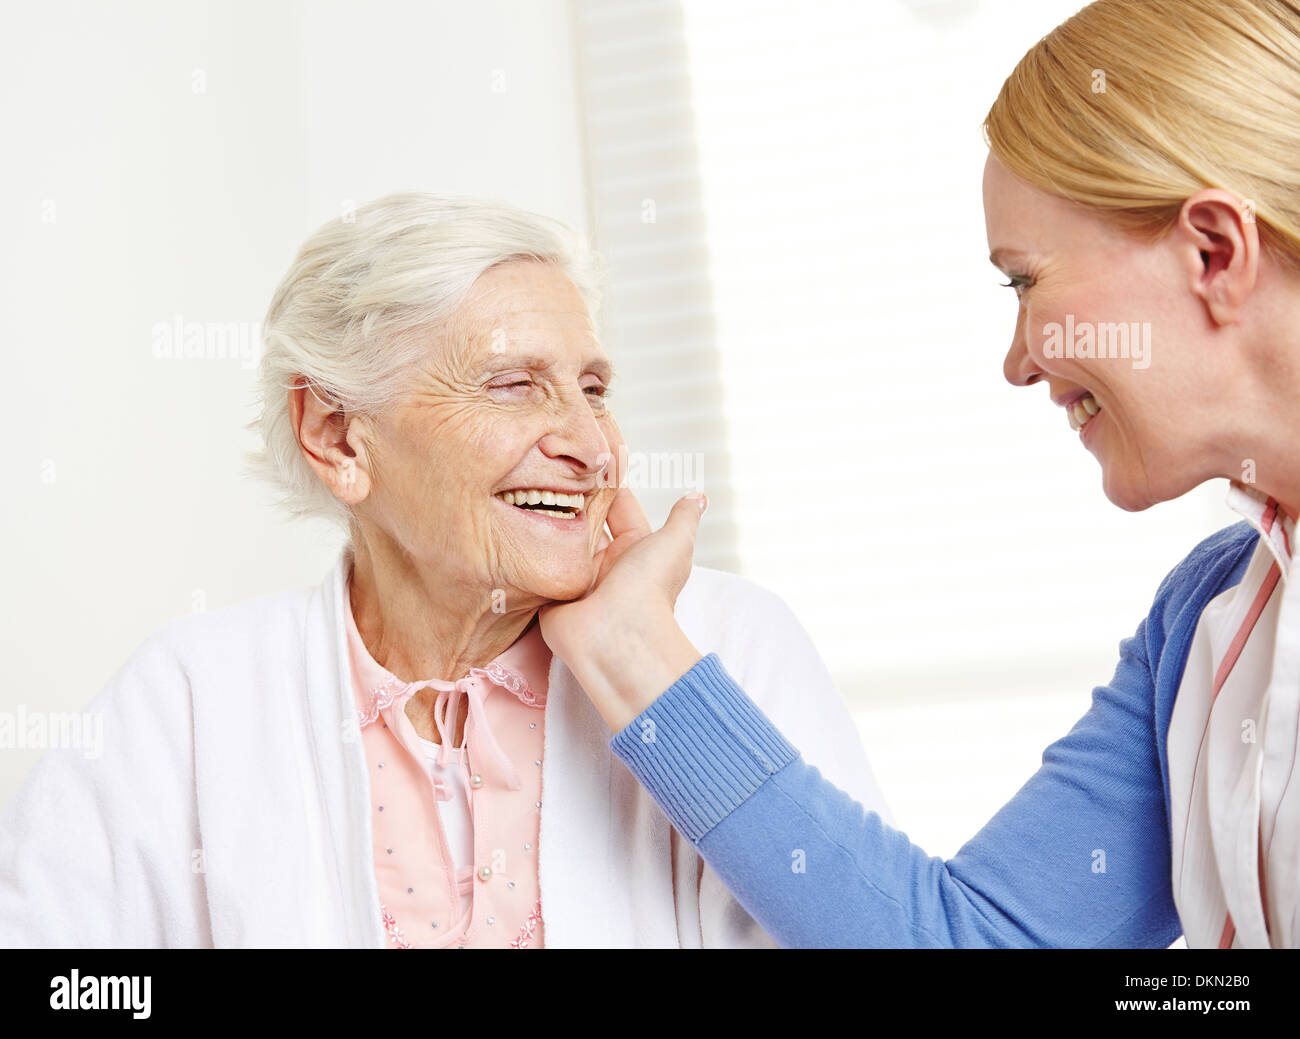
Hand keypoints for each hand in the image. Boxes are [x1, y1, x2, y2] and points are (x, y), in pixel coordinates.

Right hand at [539, 435, 707, 729]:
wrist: (617, 636)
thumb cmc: (649, 589)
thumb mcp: (675, 543)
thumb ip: (683, 517)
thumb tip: (698, 496)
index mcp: (633, 548)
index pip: (617, 507)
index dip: (604, 482)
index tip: (586, 455)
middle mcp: (605, 563)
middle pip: (584, 521)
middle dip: (570, 498)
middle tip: (549, 466)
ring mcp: (576, 577)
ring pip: (559, 539)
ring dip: (548, 519)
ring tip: (526, 486)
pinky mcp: (551, 592)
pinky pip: (538, 563)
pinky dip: (530, 546)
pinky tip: (514, 519)